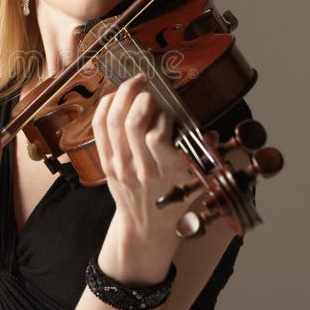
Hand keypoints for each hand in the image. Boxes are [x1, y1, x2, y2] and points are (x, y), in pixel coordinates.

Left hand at [92, 73, 212, 237]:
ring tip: (135, 85)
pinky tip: (116, 96)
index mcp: (168, 174)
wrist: (145, 225)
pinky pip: (99, 127)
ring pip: (113, 121)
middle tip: (150, 91)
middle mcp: (141, 170)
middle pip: (132, 124)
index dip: (162, 117)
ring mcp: (119, 166)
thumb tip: (210, 134)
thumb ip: (204, 156)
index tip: (169, 112)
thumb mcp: (196, 181)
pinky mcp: (105, 163)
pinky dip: (106, 106)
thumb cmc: (173, 199)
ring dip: (123, 95)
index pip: (157, 138)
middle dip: (141, 98)